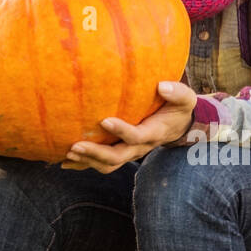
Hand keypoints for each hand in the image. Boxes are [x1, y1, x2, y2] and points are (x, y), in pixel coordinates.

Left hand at [61, 80, 196, 172]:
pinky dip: (83, 164)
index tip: (104, 120)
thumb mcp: (185, 98)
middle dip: (95, 153)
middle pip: (116, 157)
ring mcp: (130, 152)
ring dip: (87, 161)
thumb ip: (177, 92)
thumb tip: (162, 85)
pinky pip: (102, 164)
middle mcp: (140, 147)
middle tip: (74, 145)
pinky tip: (64, 161)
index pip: (136, 136)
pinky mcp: (121, 152)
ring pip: (108, 165)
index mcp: (153, 133)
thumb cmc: (178, 107)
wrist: (179, 126)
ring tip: (67, 153)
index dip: (121, 131)